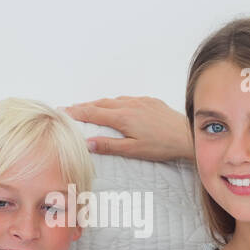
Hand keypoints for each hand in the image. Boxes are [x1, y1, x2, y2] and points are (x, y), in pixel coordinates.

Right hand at [64, 96, 193, 161]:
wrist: (186, 135)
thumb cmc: (162, 145)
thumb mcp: (133, 150)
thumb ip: (110, 146)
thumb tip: (88, 143)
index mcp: (122, 117)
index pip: (93, 113)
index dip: (76, 112)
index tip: (63, 112)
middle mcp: (129, 105)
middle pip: (100, 104)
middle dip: (84, 106)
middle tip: (70, 109)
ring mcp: (140, 101)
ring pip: (114, 100)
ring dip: (99, 103)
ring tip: (89, 107)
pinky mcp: (150, 101)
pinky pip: (127, 99)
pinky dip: (116, 102)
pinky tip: (116, 106)